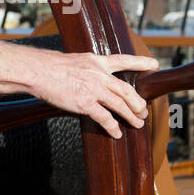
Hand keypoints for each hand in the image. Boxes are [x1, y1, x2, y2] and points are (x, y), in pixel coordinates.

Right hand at [32, 52, 159, 139]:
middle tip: (144, 111)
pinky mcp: (85, 103)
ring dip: (131, 116)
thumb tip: (90, 77)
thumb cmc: (50, 66)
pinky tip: (116, 134)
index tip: (155, 64)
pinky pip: (104, 117)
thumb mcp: (74, 60)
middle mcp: (99, 74)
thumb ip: (87, 68)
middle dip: (138, 102)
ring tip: (138, 124)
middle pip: (126, 90)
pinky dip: (113, 127)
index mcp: (97, 61)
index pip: (124, 60)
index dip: (141, 63)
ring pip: (120, 104)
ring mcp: (93, 89)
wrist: (38, 70)